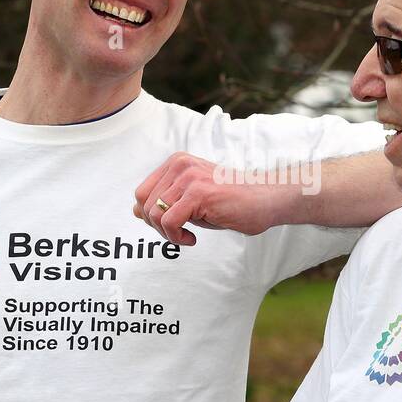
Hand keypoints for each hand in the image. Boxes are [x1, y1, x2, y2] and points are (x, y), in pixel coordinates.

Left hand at [133, 152, 282, 245]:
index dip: (150, 215)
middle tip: (178, 234)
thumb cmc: (231, 203)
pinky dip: (176, 237)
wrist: (266, 201)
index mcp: (177, 162)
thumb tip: (135, 210)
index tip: (171, 227)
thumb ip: (165, 202)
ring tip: (187, 237)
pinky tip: (192, 239)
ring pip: (154, 214)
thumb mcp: (192, 201)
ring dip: (167, 234)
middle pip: (143, 202)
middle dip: (156, 226)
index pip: (142, 192)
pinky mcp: (198, 192)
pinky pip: (169, 222)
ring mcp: (189, 177)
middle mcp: (180, 164)